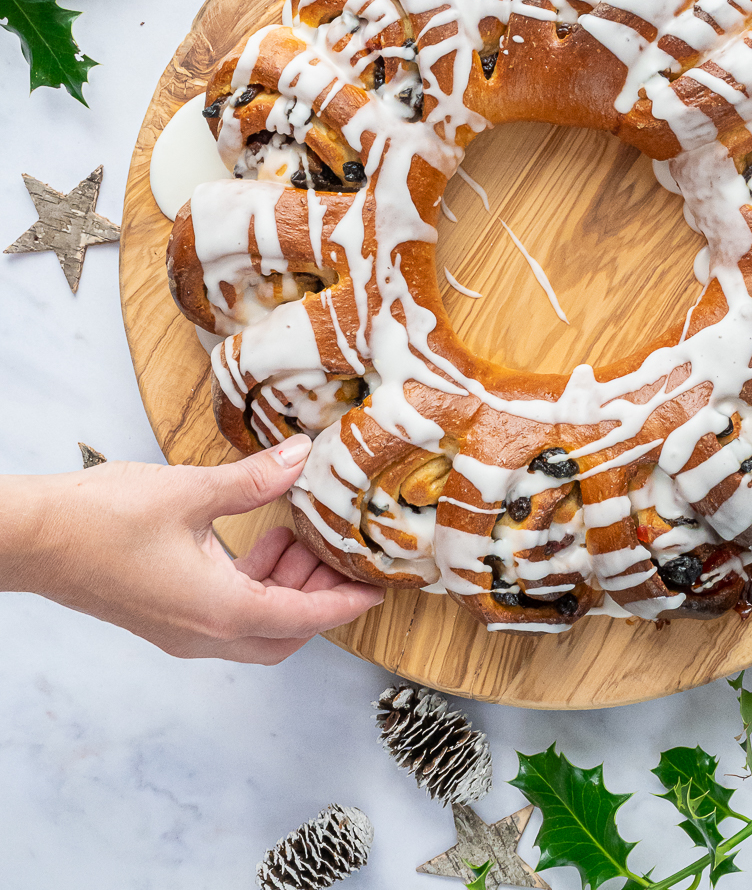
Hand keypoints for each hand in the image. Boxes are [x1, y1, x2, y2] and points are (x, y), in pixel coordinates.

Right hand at [2, 434, 382, 663]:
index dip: (345, 604)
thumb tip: (300, 457)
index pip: (303, 619)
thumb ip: (253, 480)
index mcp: (217, 611)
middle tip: (340, 557)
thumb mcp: (191, 491)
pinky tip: (259, 539)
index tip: (378, 590)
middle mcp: (202, 633)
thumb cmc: (100, 521)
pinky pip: (226, 612)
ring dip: (284, 588)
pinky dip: (253, 583)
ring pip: (255, 625)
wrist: (33, 539)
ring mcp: (181, 629)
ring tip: (299, 537)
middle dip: (318, 599)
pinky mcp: (165, 615)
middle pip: (283, 634)